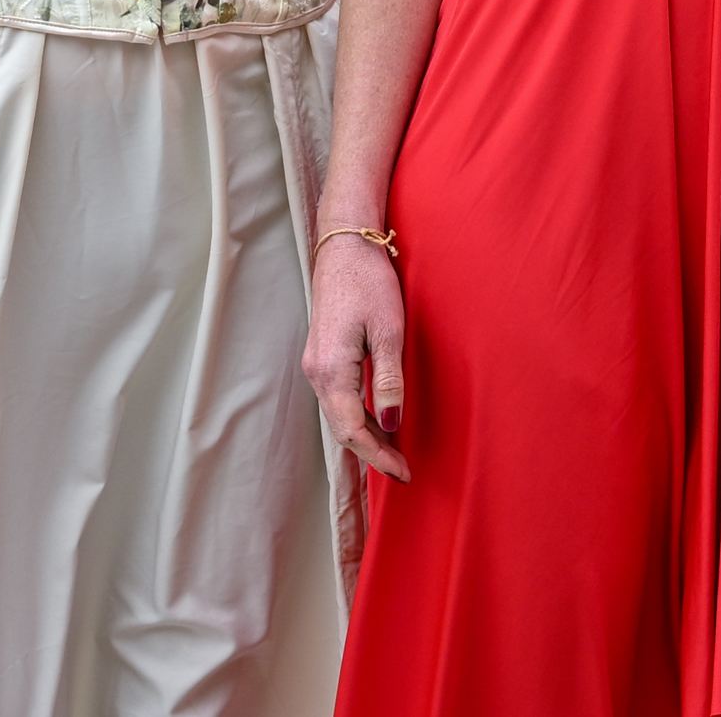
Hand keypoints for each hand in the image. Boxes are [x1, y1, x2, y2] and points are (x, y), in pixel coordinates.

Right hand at [303, 241, 412, 483]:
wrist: (344, 247)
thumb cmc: (369, 283)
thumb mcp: (389, 330)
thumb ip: (390, 379)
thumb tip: (393, 424)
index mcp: (331, 371)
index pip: (353, 431)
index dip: (379, 456)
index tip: (405, 472)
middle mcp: (316, 373)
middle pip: (342, 429)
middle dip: (372, 453)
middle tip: (404, 470)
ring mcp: (316, 365)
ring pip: (339, 416)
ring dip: (365, 437)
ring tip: (394, 453)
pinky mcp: (322, 357)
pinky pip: (338, 400)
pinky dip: (358, 417)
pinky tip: (378, 421)